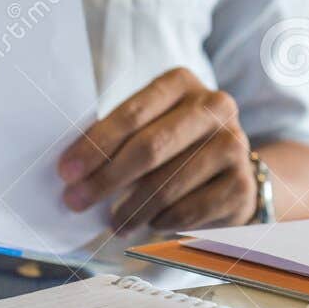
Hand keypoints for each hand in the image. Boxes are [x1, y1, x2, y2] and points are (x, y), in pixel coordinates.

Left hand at [57, 67, 256, 231]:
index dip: (95, 145)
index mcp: (183, 84)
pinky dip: (160, 222)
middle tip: (76, 202)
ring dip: (131, 210)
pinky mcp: (242, 184)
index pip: (132, 114)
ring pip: (166, 185)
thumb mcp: (150, 126)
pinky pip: (187, 211)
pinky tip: (149, 223)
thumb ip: (118, 139)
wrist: (234, 171)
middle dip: (105, 180)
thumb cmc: (177, 147)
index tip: (66, 172)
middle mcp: (214, 107)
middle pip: (149, 148)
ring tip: (113, 222)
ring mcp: (234, 145)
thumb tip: (74, 171)